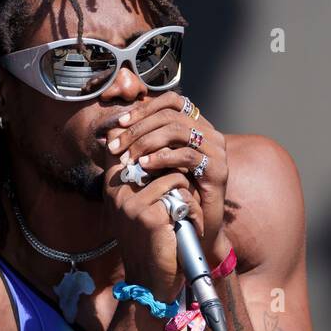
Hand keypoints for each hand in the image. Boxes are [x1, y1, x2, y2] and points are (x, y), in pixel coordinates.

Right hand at [102, 156, 202, 304]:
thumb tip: (156, 145)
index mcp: (112, 185)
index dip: (152, 142)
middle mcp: (118, 191)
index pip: (128, 144)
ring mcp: (132, 203)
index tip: (168, 155)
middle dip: (178, 174)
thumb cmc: (150, 242)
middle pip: (158, 156)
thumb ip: (140, 176)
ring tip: (184, 218)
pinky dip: (193, 210)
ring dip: (188, 197)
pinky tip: (188, 227)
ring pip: (175, 176)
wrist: (150, 282)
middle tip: (181, 201)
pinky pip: (182, 194)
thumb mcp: (138, 206)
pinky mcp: (150, 216)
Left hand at [106, 92, 228, 246]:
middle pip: (170, 116)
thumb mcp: (154, 165)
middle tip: (117, 146)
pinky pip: (187, 156)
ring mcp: (216, 150)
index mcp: (197, 126)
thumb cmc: (172, 195)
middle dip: (138, 129)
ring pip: (177, 131)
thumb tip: (112, 131)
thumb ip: (141, 145)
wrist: (193, 229)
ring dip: (147, 142)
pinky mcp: (217, 169)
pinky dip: (162, 158)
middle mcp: (210, 133)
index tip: (120, 123)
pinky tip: (144, 166)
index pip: (171, 102)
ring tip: (129, 157)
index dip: (144, 109)